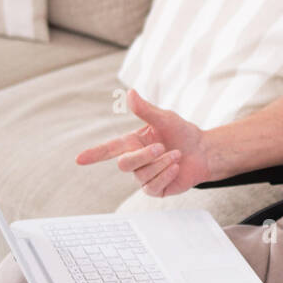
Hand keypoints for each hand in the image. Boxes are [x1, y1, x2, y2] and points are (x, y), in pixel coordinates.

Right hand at [75, 89, 212, 195]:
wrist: (204, 151)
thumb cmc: (183, 133)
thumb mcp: (165, 119)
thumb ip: (146, 110)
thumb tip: (131, 93)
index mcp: (133, 143)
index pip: (108, 149)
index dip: (94, 154)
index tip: (79, 159)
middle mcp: (136, 160)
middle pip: (124, 164)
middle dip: (144, 155)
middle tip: (162, 147)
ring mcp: (145, 176)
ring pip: (142, 174)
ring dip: (162, 163)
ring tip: (177, 154)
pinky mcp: (156, 188)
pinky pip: (153, 187)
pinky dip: (166, 175)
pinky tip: (176, 167)